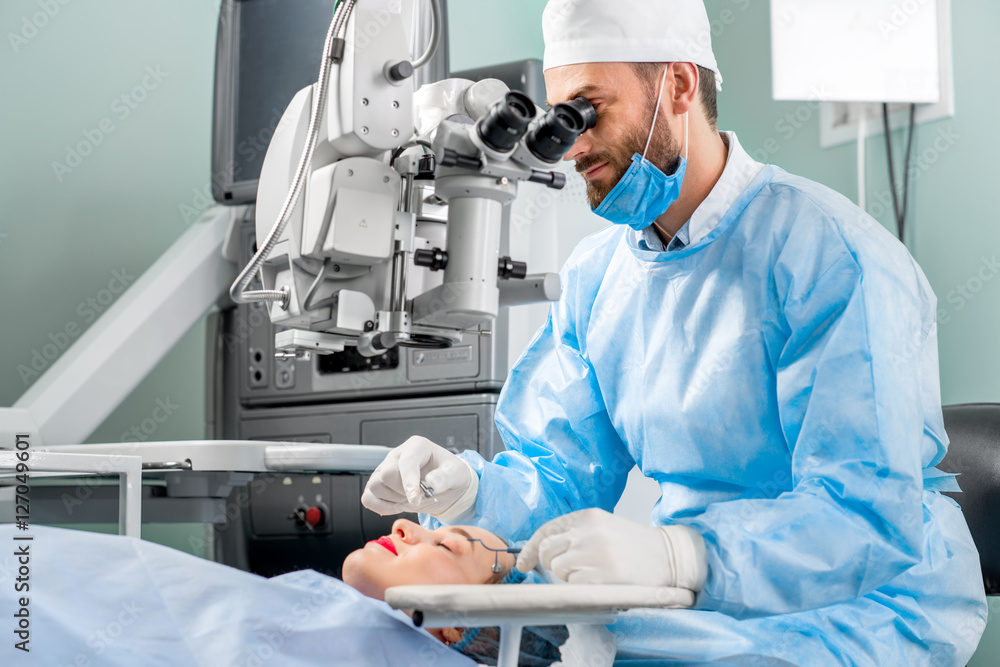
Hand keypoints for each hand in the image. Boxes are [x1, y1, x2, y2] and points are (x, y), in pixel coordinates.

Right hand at [361, 436, 478, 520]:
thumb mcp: (456, 473)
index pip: (406, 462)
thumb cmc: (449, 474)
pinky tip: (397, 505)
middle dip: (403, 491)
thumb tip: (432, 483)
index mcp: (417, 446)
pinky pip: (368, 498)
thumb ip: (446, 477)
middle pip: (386, 474)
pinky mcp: (378, 483)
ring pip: (375, 485)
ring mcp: (384, 468)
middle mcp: (397, 454)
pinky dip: (381, 507)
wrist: (444, 484)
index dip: (409, 482)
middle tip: (418, 497)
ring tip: (408, 499)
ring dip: (392, 499)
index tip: (416, 500)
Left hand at [516, 508, 706, 589]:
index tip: (523, 564)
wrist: (669, 557)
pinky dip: (583, 588)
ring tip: (595, 573)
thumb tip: (543, 552)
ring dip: (571, 577)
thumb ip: (576, 534)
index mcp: (588, 516)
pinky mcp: (601, 576)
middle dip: (551, 564)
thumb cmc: (635, 546)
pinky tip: (601, 582)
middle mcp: (588, 532)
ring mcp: (593, 554)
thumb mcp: (604, 527)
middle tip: (569, 569)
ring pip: (559, 571)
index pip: (546, 530)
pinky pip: (574, 586)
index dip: (531, 549)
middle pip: (548, 551)